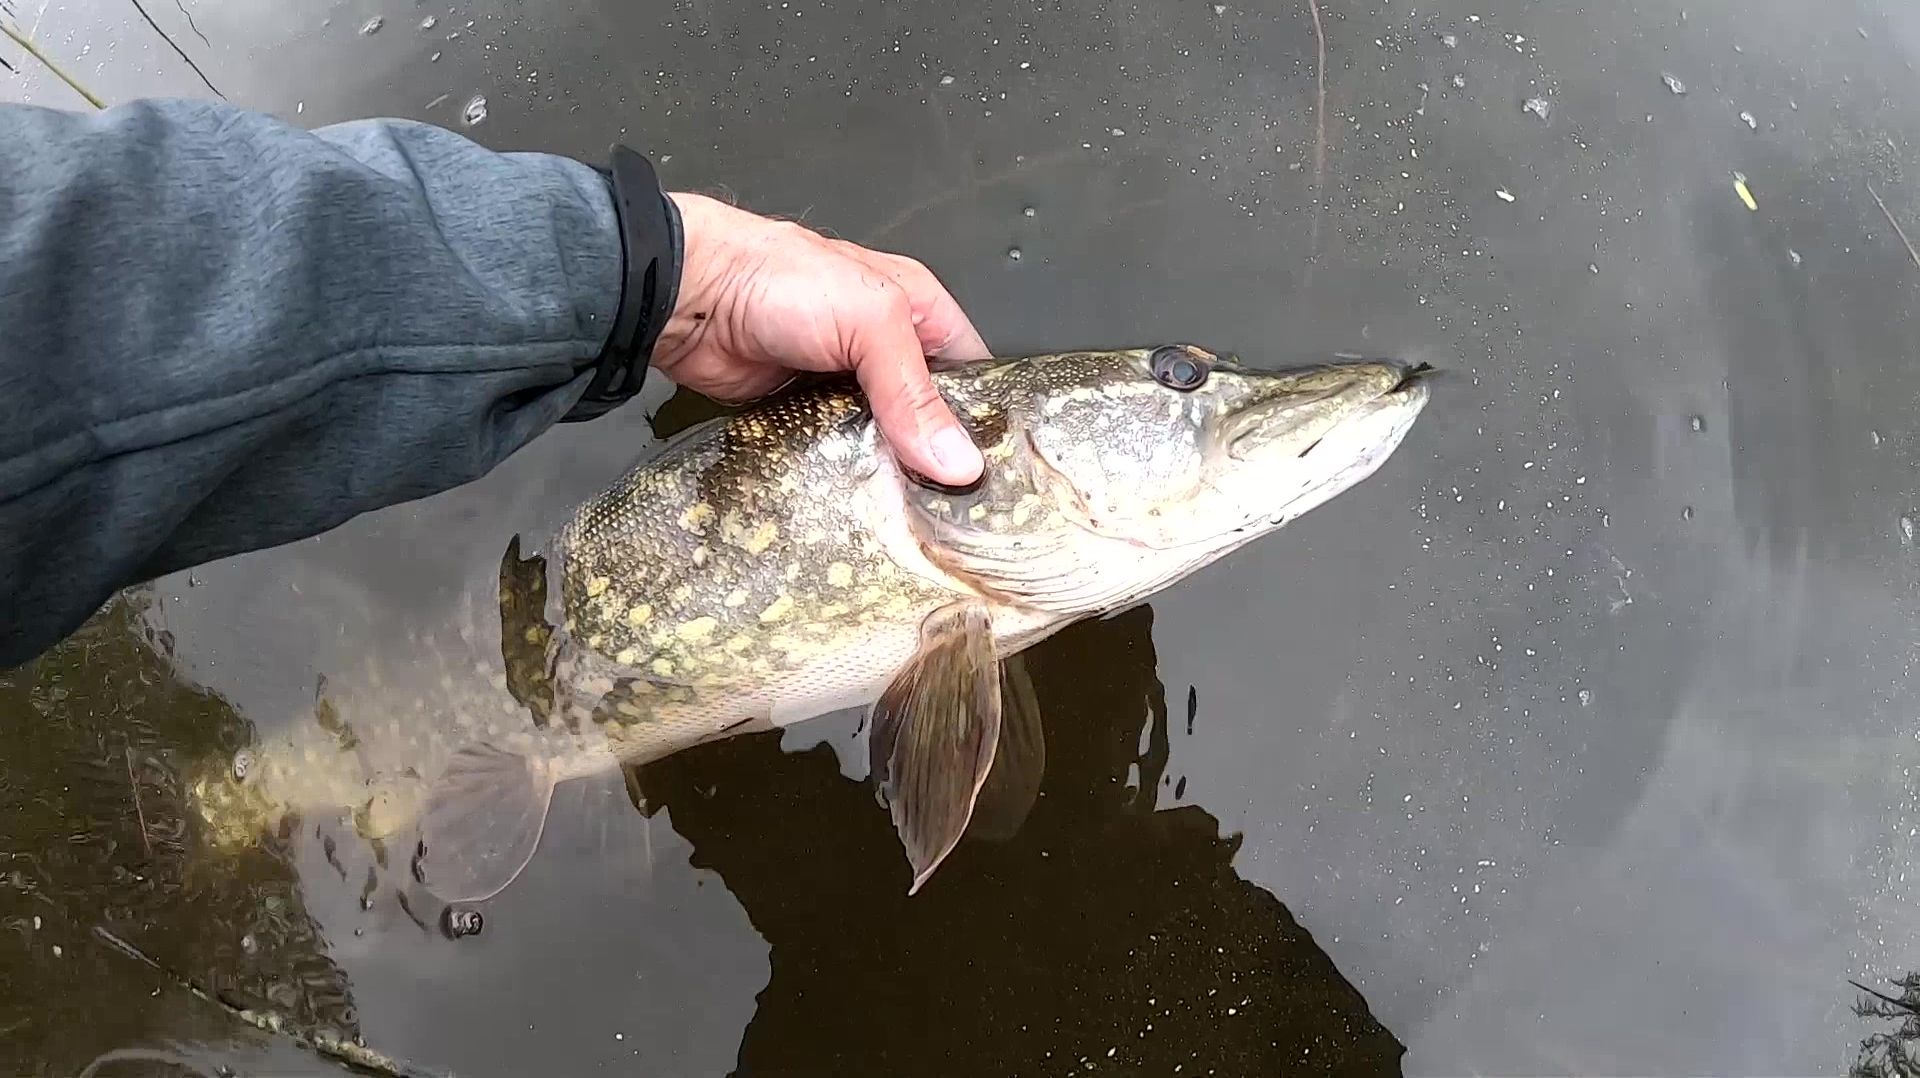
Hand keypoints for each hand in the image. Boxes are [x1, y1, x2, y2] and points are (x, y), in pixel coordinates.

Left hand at [650, 192, 990, 485]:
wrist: (688, 296)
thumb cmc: (780, 280)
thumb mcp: (870, 322)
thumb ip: (914, 392)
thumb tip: (960, 464)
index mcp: (919, 310)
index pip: (972, 373)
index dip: (983, 420)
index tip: (993, 473)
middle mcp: (886, 349)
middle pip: (929, 416)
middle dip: (938, 456)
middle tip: (954, 508)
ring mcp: (843, 387)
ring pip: (885, 441)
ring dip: (891, 472)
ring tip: (915, 518)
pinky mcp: (804, 418)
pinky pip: (839, 456)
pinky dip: (846, 477)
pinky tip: (861, 505)